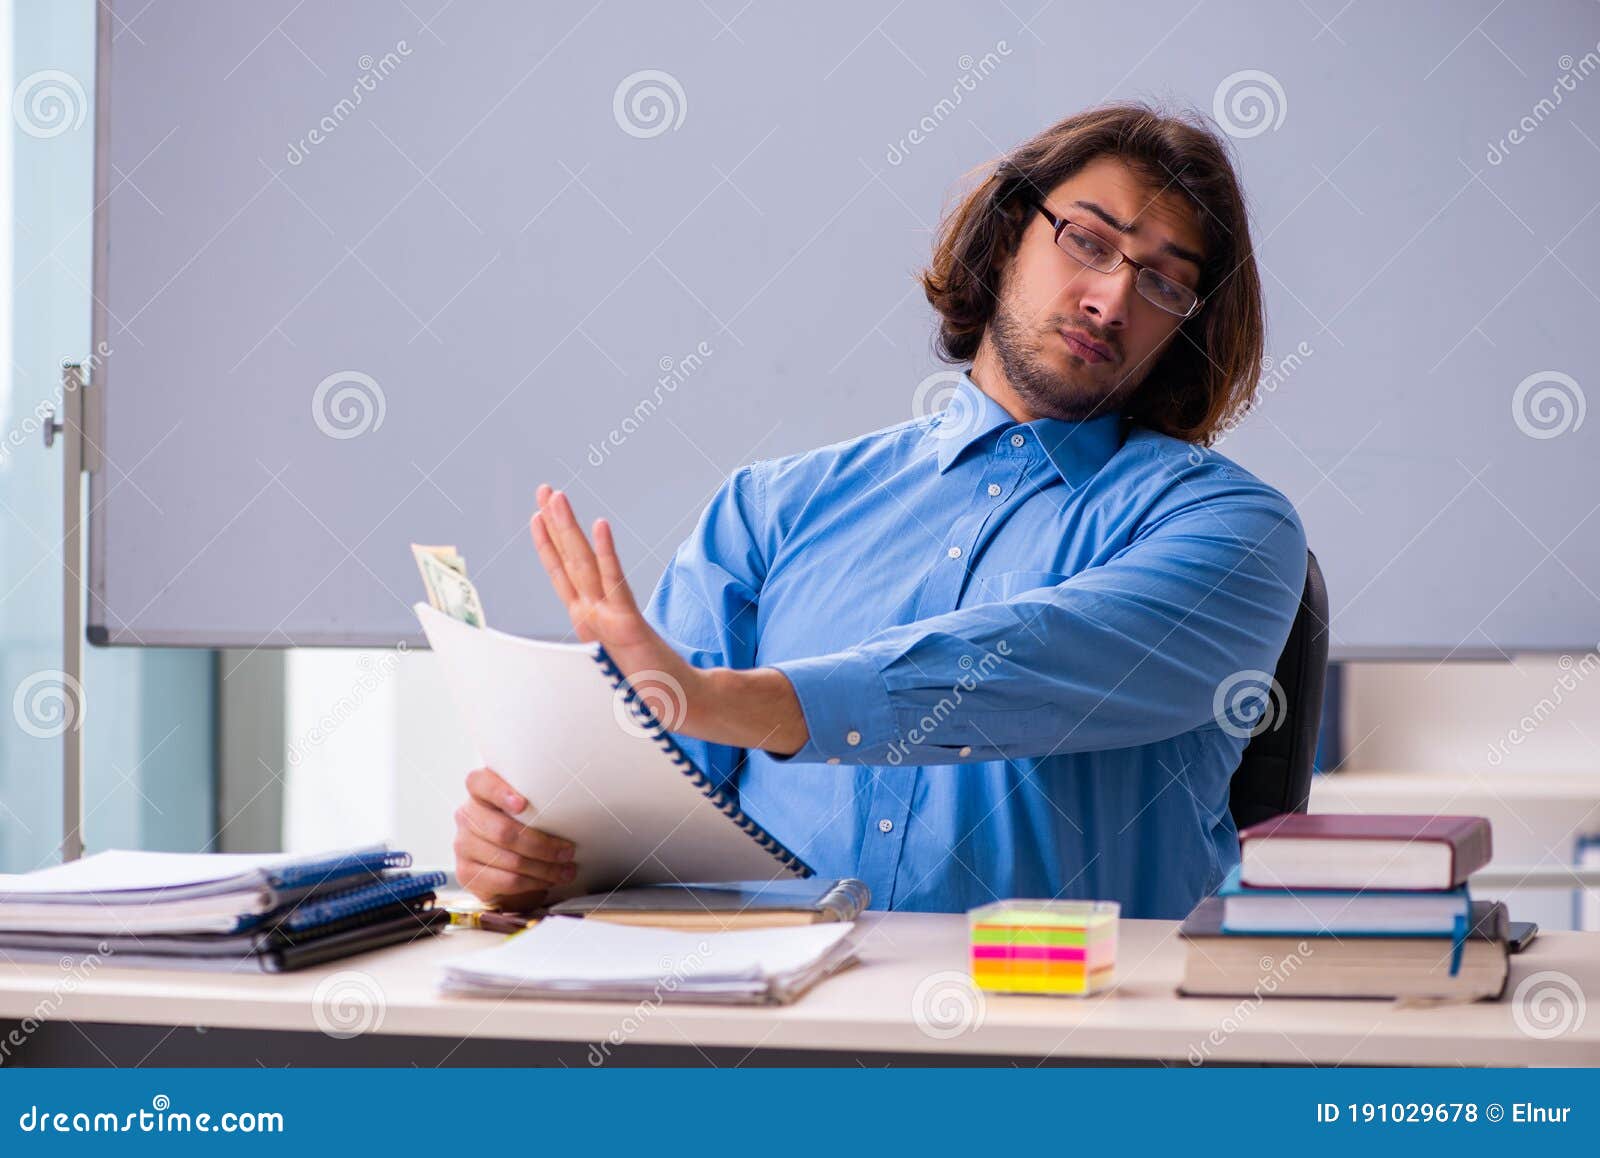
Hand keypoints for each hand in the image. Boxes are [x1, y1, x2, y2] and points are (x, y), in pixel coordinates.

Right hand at [452, 767, 576, 909]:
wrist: (500, 863)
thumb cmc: (520, 826)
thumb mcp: (526, 808)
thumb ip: (536, 799)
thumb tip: (573, 804)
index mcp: (479, 791)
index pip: (480, 782)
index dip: (500, 793)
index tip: (523, 804)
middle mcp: (466, 816)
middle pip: (504, 831)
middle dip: (542, 844)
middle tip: (568, 851)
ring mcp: (463, 845)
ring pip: (510, 860)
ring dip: (545, 868)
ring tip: (566, 870)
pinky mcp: (466, 873)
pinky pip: (507, 881)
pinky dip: (534, 882)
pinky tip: (549, 881)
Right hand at [528, 483, 810, 756]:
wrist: (674, 707)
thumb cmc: (647, 682)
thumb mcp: (618, 650)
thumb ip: (606, 633)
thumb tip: (599, 620)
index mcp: (587, 622)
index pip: (563, 574)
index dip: (549, 544)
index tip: (539, 515)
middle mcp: (590, 617)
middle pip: (568, 561)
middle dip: (554, 524)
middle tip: (544, 489)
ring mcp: (606, 620)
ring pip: (582, 565)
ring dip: (568, 529)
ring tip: (556, 497)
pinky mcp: (627, 625)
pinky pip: (615, 581)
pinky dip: (606, 552)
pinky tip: (600, 524)